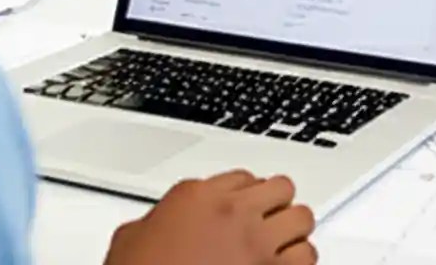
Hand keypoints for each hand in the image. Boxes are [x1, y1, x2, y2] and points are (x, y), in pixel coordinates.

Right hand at [104, 170, 317, 264]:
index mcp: (195, 197)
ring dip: (292, 231)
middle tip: (266, 222)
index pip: (241, 178)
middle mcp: (231, 213)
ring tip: (281, 243)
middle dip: (275, 205)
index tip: (242, 208)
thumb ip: (156, 221)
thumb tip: (162, 222)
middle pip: (279, 187)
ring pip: (301, 217)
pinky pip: (306, 255)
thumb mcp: (129, 241)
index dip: (243, 196)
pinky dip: (299, 261)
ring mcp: (255, 243)